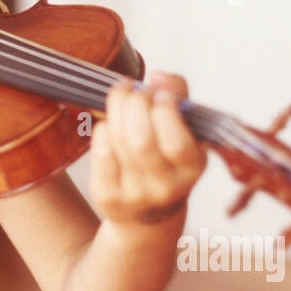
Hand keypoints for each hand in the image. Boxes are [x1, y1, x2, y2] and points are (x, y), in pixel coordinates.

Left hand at [89, 70, 206, 227]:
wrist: (149, 214)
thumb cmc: (167, 159)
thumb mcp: (186, 130)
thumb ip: (178, 96)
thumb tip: (159, 76)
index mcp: (192, 168)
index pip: (176, 141)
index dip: (164, 109)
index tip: (158, 91)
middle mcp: (165, 187)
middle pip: (140, 139)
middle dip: (134, 103)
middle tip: (134, 89)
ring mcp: (134, 194)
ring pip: (117, 140)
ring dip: (117, 109)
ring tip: (122, 97)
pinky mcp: (107, 196)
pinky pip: (99, 150)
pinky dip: (103, 129)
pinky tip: (110, 124)